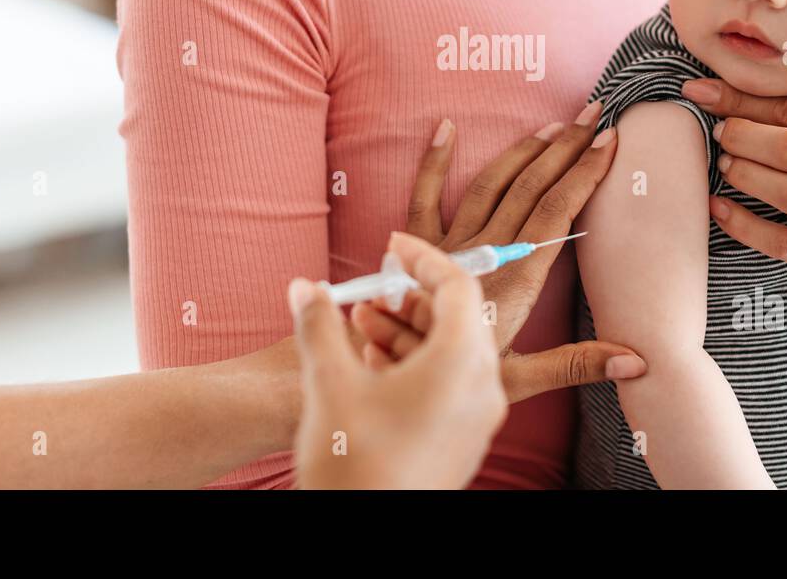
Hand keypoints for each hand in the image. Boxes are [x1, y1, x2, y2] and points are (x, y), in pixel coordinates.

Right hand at [289, 232, 506, 489]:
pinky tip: (369, 363)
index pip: (458, 285)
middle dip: (412, 298)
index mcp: (462, 364)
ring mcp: (476, 419)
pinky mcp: (462, 441)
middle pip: (459, 318)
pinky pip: (449, 384)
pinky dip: (415, 363)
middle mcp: (482, 389)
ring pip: (452, 353)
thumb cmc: (352, 464)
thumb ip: (318, 323)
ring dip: (408, 331)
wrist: (358, 540)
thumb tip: (304, 287)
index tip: (392, 245)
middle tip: (371, 292)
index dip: (424, 257)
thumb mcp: (328, 383)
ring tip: (357, 326)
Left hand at [355, 105, 647, 402]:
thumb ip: (576, 363)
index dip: (584, 173)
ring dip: (522, 151)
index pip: (556, 213)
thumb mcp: (519, 380)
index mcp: (514, 282)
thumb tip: (637, 363)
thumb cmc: (450, 388)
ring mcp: (448, 247)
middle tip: (594, 115)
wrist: (383, 385)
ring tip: (552, 126)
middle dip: (565, 148)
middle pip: (530, 188)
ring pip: (490, 186)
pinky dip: (434, 162)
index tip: (609, 142)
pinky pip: (424, 198)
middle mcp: (483, 254)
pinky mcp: (415, 247)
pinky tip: (445, 127)